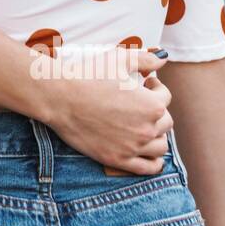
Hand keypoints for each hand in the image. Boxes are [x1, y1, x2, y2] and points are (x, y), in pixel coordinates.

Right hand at [43, 47, 174, 175]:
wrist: (59, 97)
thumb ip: (145, 59)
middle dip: (156, 111)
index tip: (145, 83)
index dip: (155, 87)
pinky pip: (148, 167)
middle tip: (139, 103)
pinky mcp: (117, 160)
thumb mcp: (118, 59)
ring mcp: (133, 147)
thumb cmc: (87, 75)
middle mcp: (147, 128)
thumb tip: (162, 58)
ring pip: (160, 146)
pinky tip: (148, 150)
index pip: (165, 97)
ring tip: (142, 124)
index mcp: (152, 104)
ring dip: (156, 134)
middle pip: (165, 122)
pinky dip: (154, 162)